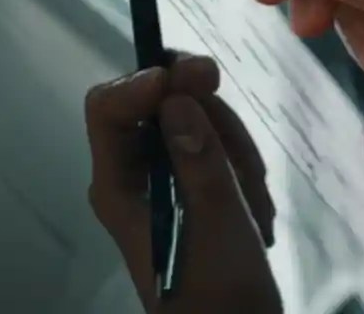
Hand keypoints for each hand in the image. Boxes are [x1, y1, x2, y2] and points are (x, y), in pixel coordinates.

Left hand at [85, 55, 281, 312]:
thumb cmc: (217, 289)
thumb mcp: (215, 219)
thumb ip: (198, 155)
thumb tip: (177, 96)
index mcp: (118, 183)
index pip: (108, 107)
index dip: (146, 80)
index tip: (198, 75)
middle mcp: (133, 175)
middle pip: (163, 105)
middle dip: (215, 125)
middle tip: (248, 165)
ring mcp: (165, 179)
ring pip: (200, 125)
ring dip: (237, 154)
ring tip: (254, 205)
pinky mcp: (194, 186)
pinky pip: (220, 150)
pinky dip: (244, 172)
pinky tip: (255, 212)